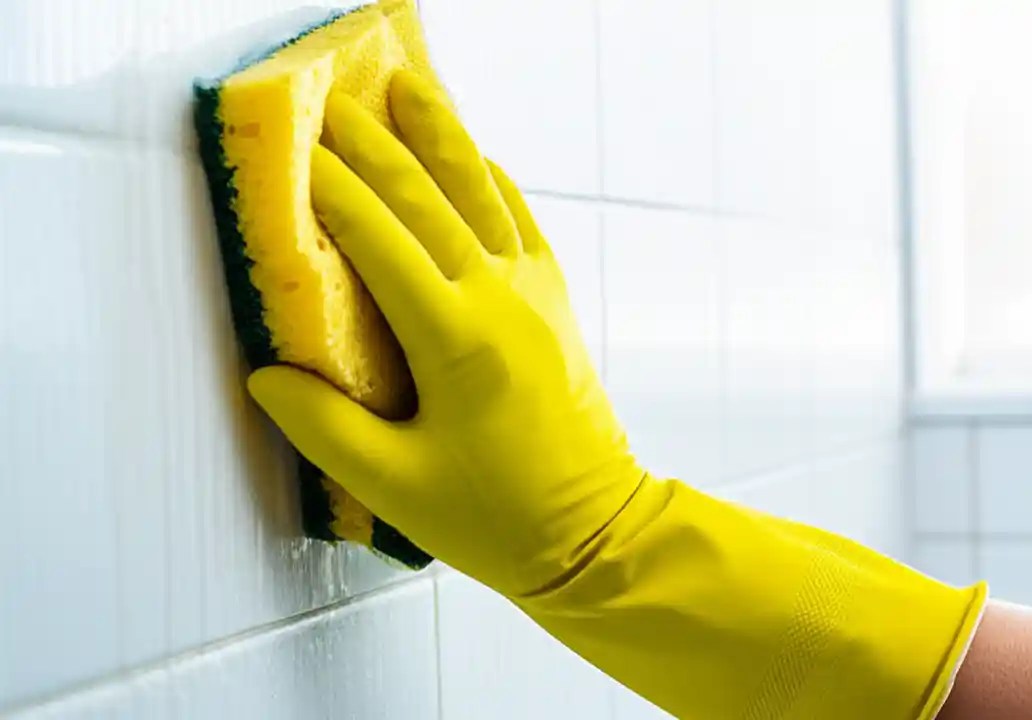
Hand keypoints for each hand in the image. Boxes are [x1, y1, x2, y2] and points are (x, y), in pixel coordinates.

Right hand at [247, 70, 644, 596]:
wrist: (596, 534)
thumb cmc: (497, 520)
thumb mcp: (394, 486)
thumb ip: (322, 427)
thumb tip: (265, 375)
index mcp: (456, 339)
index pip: (381, 241)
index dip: (335, 192)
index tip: (296, 150)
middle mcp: (500, 300)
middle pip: (430, 200)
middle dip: (378, 144)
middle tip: (336, 100)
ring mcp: (536, 296)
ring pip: (484, 194)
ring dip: (445, 137)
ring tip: (414, 88)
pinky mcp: (556, 305)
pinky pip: (524, 223)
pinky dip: (497, 181)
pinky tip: (478, 156)